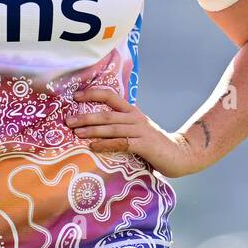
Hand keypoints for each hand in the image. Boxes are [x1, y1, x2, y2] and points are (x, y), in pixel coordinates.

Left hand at [66, 87, 205, 178]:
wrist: (180, 154)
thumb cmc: (153, 144)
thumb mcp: (136, 129)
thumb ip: (120, 125)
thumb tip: (94, 125)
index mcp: (132, 111)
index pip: (110, 95)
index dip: (92, 93)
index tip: (75, 96)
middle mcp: (135, 118)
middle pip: (106, 113)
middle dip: (85, 116)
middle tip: (68, 120)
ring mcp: (140, 131)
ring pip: (112, 127)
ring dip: (92, 130)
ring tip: (76, 132)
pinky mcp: (144, 145)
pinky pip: (121, 143)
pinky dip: (106, 144)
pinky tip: (93, 147)